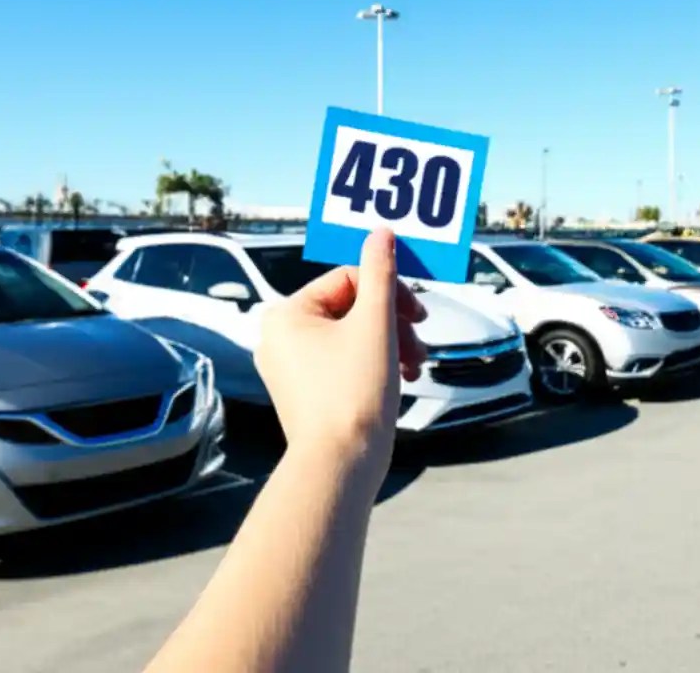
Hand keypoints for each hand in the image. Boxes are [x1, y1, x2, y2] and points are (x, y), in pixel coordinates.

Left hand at [256, 229, 426, 471]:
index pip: (348, 279)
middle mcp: (279, 338)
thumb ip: (381, 274)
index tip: (418, 314)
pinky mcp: (305, 393)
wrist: (341, 467)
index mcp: (286, 315)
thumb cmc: (353, 396)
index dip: (389, 292)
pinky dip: (374, 364)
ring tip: (415, 364)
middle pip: (351, 308)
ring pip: (351, 337)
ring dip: (390, 343)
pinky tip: (400, 378)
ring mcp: (290, 369)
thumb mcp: (375, 324)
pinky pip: (343, 362)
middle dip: (393, 322)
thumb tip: (380, 233)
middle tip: (420, 340)